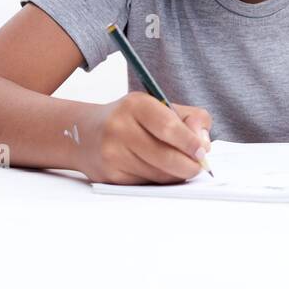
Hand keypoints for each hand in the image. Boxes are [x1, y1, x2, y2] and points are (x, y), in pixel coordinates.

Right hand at [82, 91, 212, 184]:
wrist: (85, 134)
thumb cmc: (132, 119)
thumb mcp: (160, 106)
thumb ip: (190, 119)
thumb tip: (204, 144)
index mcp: (136, 104)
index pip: (169, 127)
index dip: (190, 142)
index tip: (202, 152)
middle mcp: (120, 127)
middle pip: (166, 156)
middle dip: (189, 165)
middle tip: (198, 166)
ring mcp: (112, 153)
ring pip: (158, 174)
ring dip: (175, 174)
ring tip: (178, 166)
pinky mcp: (109, 175)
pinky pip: (146, 183)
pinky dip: (158, 180)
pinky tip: (157, 169)